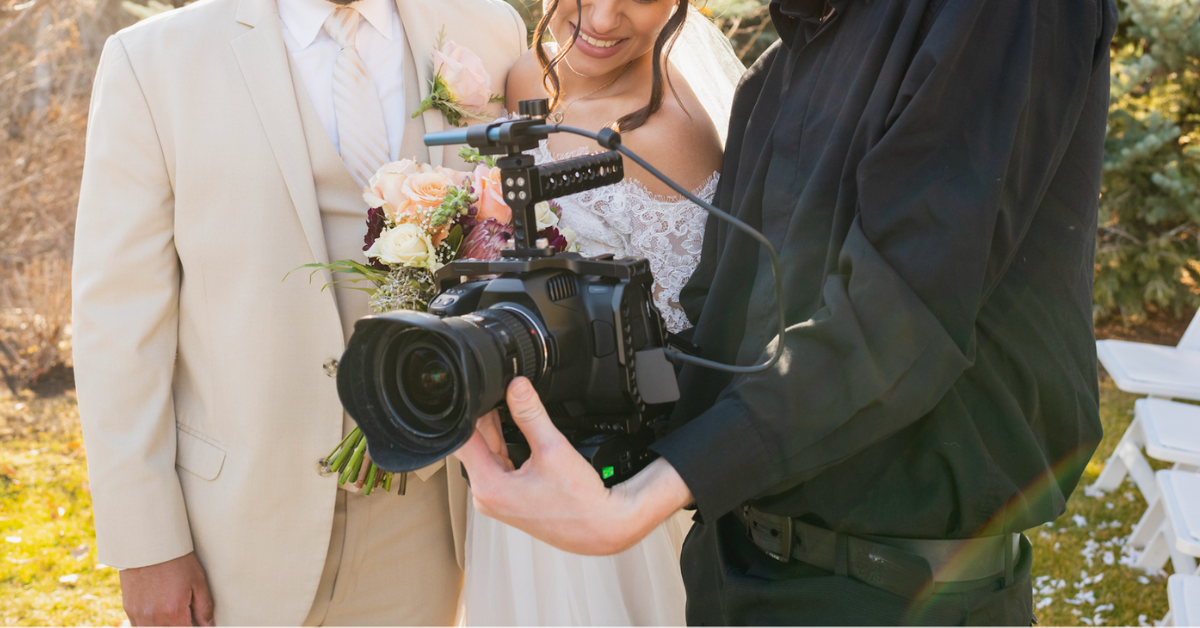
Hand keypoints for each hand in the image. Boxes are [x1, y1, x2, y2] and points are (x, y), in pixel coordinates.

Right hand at [119, 551, 214, 625]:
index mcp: (173, 612)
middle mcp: (154, 618)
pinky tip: (160, 613)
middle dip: (180, 624)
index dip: (193, 627)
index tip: (196, 622)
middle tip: (186, 615)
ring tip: (172, 611)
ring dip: (165, 625)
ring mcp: (139, 615)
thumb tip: (209, 626)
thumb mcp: (197, 581)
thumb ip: (204, 608)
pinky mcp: (129, 609)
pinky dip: (151, 623)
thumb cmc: (176, 560)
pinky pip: (139, 626)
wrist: (148, 545)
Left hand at [456, 377, 692, 554]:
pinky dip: (505, 447)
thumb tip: (516, 387)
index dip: (471, 412)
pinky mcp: (510, 499)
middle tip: (502, 394)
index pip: (463, 439)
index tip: (483, 393)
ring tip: (512, 410)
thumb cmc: (579, 502)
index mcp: (488, 487)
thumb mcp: (553, 448)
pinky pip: (499, 465)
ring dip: (497, 432)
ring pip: (486, 454)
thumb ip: (531, 414)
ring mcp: (497, 499)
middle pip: (473, 446)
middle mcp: (486, 496)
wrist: (601, 528)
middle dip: (486, 419)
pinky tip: (518, 432)